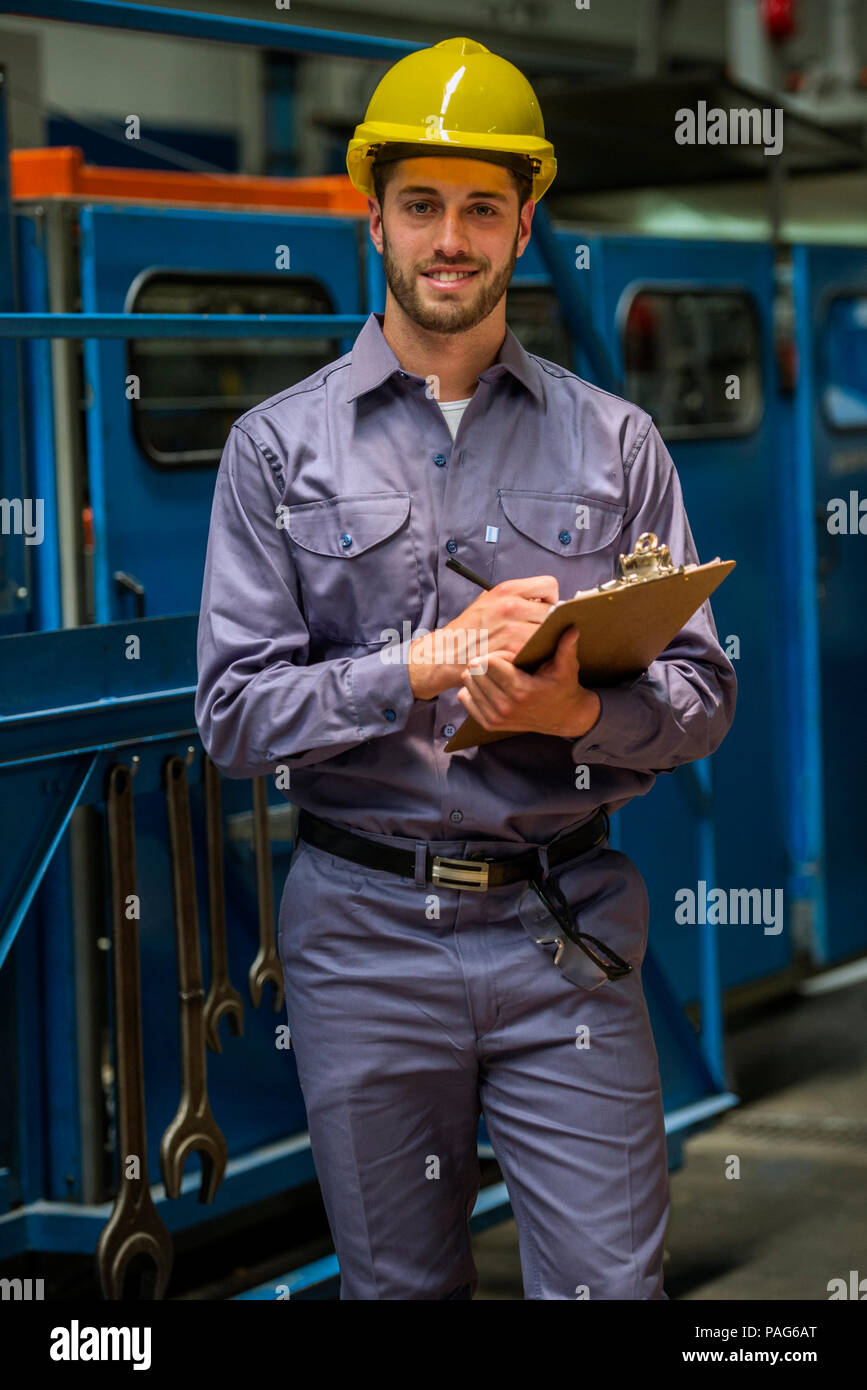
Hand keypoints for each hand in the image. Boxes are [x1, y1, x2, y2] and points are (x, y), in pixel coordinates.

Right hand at [408, 574, 557, 699]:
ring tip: (528, 645)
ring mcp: (514, 630)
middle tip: (534, 630)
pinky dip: (534, 654)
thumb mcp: (487, 600)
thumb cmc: (467, 629)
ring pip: (548, 632)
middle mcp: (512, 606)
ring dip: (542, 640)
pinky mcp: (514, 651)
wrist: (446, 653)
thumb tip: (539, 598)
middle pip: (552, 611)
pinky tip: (523, 656)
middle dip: (546, 622)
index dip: (551, 598)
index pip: (549, 585)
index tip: (544, 608)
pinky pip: (538, 650)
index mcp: (506, 590)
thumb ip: (513, 597)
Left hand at [455, 626, 601, 737]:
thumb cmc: (563, 687)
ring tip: (496, 673)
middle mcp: (505, 706)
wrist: (564, 717)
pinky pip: (465, 698)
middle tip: (501, 663)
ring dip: (478, 674)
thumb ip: (566, 647)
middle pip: (475, 671)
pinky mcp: (489, 724)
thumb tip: (572, 627)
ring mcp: (496, 717)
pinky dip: (473, 689)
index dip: (498, 653)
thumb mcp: (567, 667)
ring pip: (468, 683)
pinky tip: (489, 685)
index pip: (489, 662)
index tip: (510, 656)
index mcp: (521, 690)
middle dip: (486, 662)